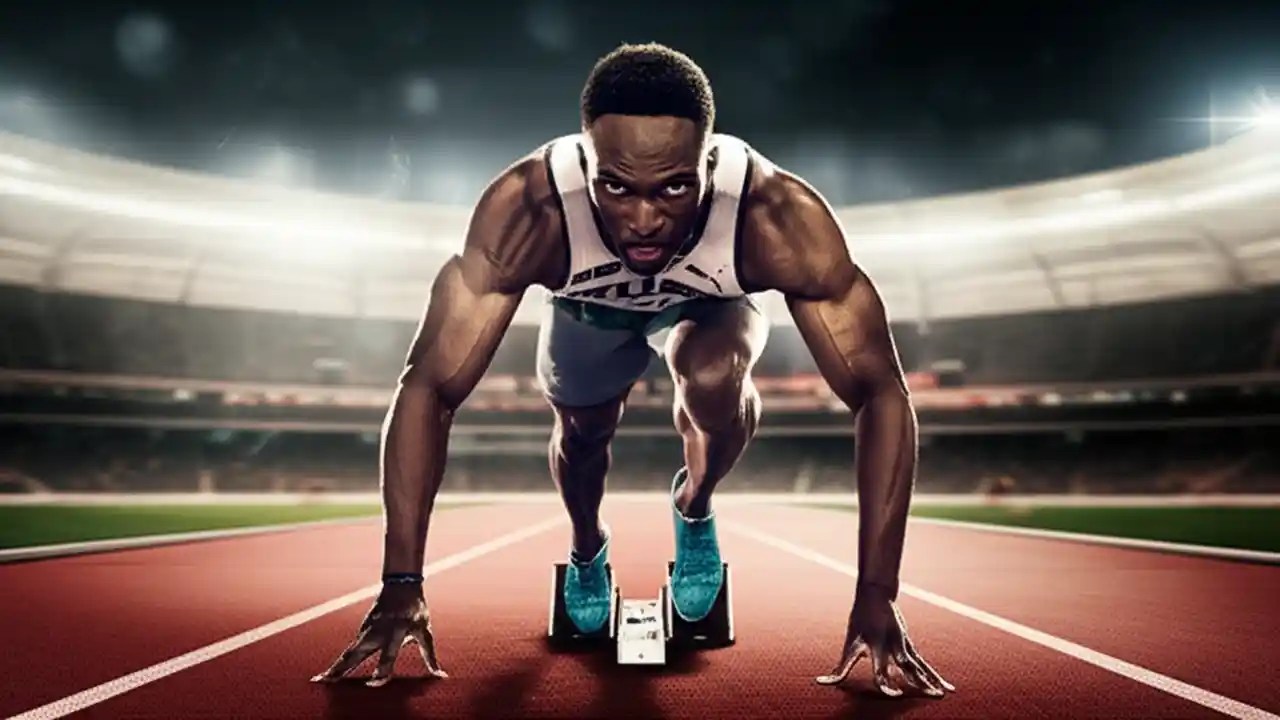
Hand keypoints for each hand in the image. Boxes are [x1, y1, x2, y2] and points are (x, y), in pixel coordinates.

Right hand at [311, 583, 447, 686]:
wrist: (400, 584)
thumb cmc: (415, 608)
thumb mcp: (425, 630)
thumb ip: (429, 655)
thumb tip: (440, 675)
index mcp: (395, 631)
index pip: (387, 655)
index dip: (381, 670)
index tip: (373, 684)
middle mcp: (377, 632)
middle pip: (357, 654)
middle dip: (342, 669)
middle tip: (327, 682)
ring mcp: (366, 630)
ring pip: (350, 652)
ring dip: (336, 666)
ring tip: (322, 680)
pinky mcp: (362, 631)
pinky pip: (351, 649)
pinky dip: (341, 661)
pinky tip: (333, 672)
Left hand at [816, 586, 953, 697]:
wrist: (876, 596)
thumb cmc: (859, 621)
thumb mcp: (849, 644)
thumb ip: (840, 668)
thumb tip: (820, 682)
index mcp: (877, 647)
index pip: (882, 670)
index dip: (887, 683)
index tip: (895, 694)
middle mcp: (894, 647)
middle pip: (908, 668)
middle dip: (919, 683)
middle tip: (931, 696)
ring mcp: (904, 646)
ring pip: (920, 666)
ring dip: (931, 681)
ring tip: (941, 695)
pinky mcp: (910, 647)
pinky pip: (924, 664)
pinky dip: (935, 676)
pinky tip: (947, 687)